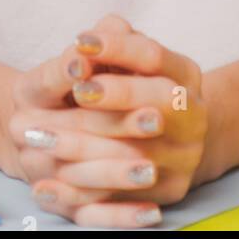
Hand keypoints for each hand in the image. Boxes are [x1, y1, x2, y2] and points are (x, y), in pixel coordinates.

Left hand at [28, 14, 209, 227]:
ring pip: (140, 154)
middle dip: (119, 93)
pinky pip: (124, 197)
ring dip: (90, 146)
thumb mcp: (118, 58)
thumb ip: (107, 41)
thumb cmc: (124, 87)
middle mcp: (194, 116)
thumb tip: (80, 54)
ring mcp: (185, 157)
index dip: (117, 48)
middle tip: (79, 90)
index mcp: (185, 75)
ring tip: (44, 137)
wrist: (154, 138)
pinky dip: (84, 192)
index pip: (153, 56)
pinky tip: (45, 187)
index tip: (81, 42)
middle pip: (162, 100)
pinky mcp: (167, 192)